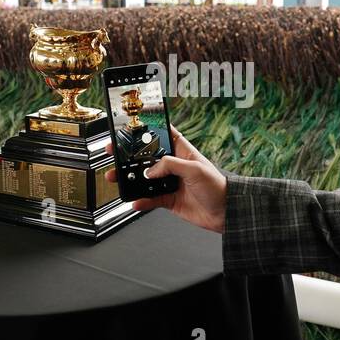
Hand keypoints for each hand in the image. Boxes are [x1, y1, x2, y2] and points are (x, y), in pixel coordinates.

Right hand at [103, 125, 227, 232]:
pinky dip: (141, 201)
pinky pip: (150, 199)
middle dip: (129, 156)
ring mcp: (170, 183)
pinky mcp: (169, 200)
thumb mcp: (194, 169)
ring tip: (116, 178)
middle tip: (113, 153)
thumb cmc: (217, 186)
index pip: (162, 135)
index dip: (147, 130)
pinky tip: (135, 201)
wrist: (226, 213)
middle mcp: (174, 166)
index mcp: (182, 152)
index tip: (130, 126)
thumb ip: (170, 165)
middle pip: (147, 158)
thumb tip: (150, 170)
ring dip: (130, 179)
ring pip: (144, 179)